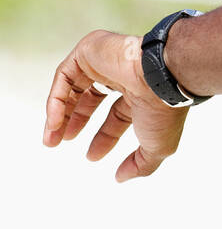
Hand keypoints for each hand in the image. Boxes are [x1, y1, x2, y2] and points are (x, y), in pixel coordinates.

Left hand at [43, 31, 189, 182]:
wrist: (161, 78)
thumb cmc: (163, 112)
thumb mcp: (156, 148)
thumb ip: (140, 165)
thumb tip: (121, 178)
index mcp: (140, 94)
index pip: (116, 115)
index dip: (102, 137)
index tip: (90, 157)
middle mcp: (122, 76)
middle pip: (90, 100)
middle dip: (73, 122)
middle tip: (60, 143)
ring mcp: (105, 61)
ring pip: (73, 88)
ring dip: (59, 114)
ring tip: (51, 138)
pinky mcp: (88, 50)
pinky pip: (64, 76)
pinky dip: (56, 100)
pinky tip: (53, 123)